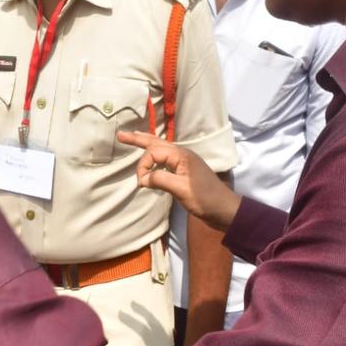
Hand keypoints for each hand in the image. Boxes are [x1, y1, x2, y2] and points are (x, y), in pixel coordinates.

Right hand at [116, 131, 241, 228]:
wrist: (224, 210)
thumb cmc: (205, 199)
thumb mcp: (182, 190)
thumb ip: (161, 180)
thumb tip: (143, 179)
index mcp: (181, 155)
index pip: (153, 153)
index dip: (143, 166)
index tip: (141, 183)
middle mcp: (181, 155)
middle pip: (156, 143)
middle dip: (138, 139)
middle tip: (121, 135)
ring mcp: (183, 163)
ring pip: (160, 148)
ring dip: (146, 143)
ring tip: (133, 138)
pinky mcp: (183, 172)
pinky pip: (164, 158)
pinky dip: (154, 155)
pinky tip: (150, 158)